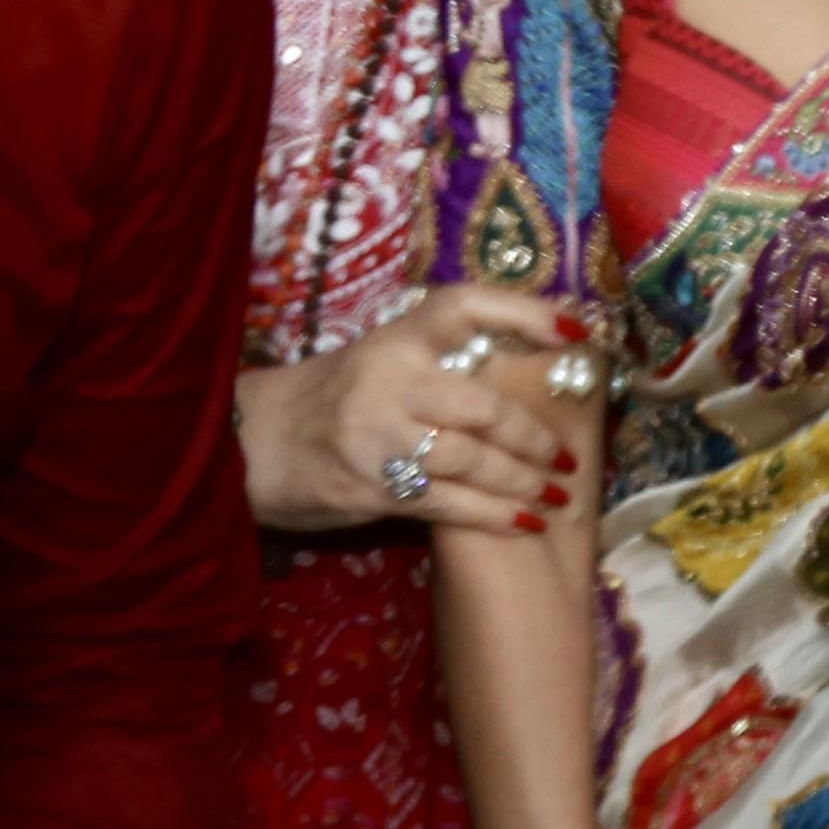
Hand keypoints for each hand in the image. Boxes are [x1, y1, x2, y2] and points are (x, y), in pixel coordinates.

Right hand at [231, 285, 583, 534]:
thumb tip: (528, 380)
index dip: (524, 313)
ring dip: (520, 481)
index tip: (574, 331)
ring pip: (469, 459)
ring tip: (554, 494)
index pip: (466, 307)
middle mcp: (389, 378)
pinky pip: (446, 502)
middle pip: (482, 406)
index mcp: (397, 336)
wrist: (253, 444)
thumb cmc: (334, 399)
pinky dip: (491, 514)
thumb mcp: (382, 361)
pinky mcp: (369, 485)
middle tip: (566, 456)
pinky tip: (523, 522)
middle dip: (532, 436)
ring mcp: (376, 434)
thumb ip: (441, 365)